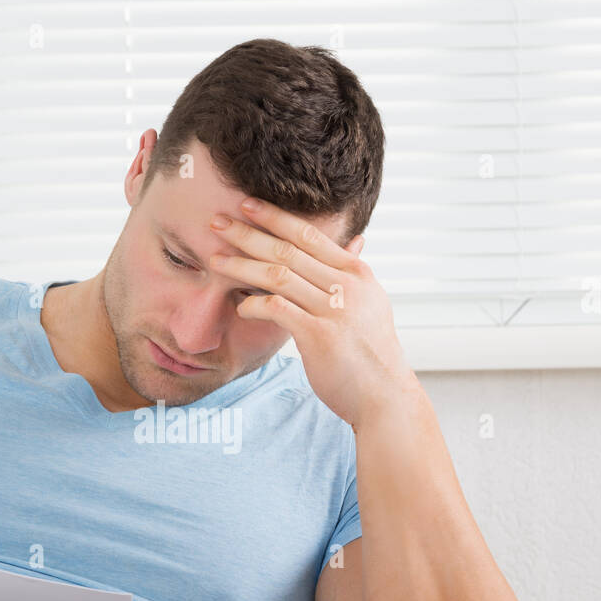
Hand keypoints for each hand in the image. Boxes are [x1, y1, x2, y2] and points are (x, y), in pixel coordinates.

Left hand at [208, 197, 418, 428]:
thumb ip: (354, 274)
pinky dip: (254, 304)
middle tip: (217, 222)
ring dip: (242, 265)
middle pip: (288, 250)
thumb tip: (356, 242)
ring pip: (278, 275)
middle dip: (249, 233)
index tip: (246, 205)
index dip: (275, 218)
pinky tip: (240, 306)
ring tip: (216, 260)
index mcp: (356, 274)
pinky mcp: (318, 336)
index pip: (309, 235)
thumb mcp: (371, 303)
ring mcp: (333, 310)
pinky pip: (277, 308)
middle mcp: (346, 286)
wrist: (384, 395)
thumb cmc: (371, 352)